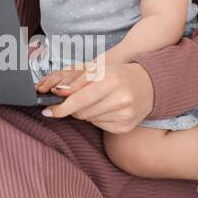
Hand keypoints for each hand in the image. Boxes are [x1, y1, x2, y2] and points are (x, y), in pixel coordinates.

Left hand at [37, 60, 155, 133]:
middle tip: (75, 100)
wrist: (149, 85)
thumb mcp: (98, 70)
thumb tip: (57, 93)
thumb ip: (75, 81)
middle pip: (81, 112)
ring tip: (96, 101)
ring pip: (89, 120)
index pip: (78, 100)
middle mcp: (119, 99)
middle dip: (72, 108)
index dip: (60, 107)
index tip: (47, 111)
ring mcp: (124, 115)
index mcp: (110, 80)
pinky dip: (97, 118)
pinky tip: (106, 109)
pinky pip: (100, 126)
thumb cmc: (118, 75)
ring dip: (85, 112)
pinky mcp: (126, 127)